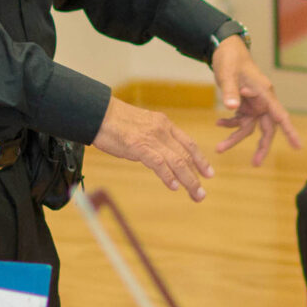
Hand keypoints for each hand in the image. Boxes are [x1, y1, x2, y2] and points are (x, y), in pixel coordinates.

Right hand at [92, 96, 214, 200]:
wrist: (98, 113)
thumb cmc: (115, 121)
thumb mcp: (142, 125)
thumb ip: (154, 138)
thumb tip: (159, 155)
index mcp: (164, 124)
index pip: (188, 143)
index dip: (200, 159)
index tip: (208, 173)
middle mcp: (162, 130)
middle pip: (186, 155)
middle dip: (197, 175)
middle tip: (202, 193)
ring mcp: (151, 138)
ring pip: (177, 161)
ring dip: (189, 180)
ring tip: (196, 194)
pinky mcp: (138, 146)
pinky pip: (158, 163)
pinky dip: (168, 176)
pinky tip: (174, 186)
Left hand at [211, 38, 300, 163]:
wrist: (225, 50)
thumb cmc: (231, 60)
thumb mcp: (228, 74)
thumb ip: (230, 91)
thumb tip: (232, 108)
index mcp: (264, 93)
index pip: (280, 115)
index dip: (290, 131)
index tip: (298, 146)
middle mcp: (262, 101)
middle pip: (267, 128)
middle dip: (262, 146)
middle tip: (256, 163)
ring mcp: (254, 104)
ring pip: (249, 127)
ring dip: (235, 138)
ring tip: (219, 149)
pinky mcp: (244, 104)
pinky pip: (240, 120)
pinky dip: (229, 124)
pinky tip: (218, 124)